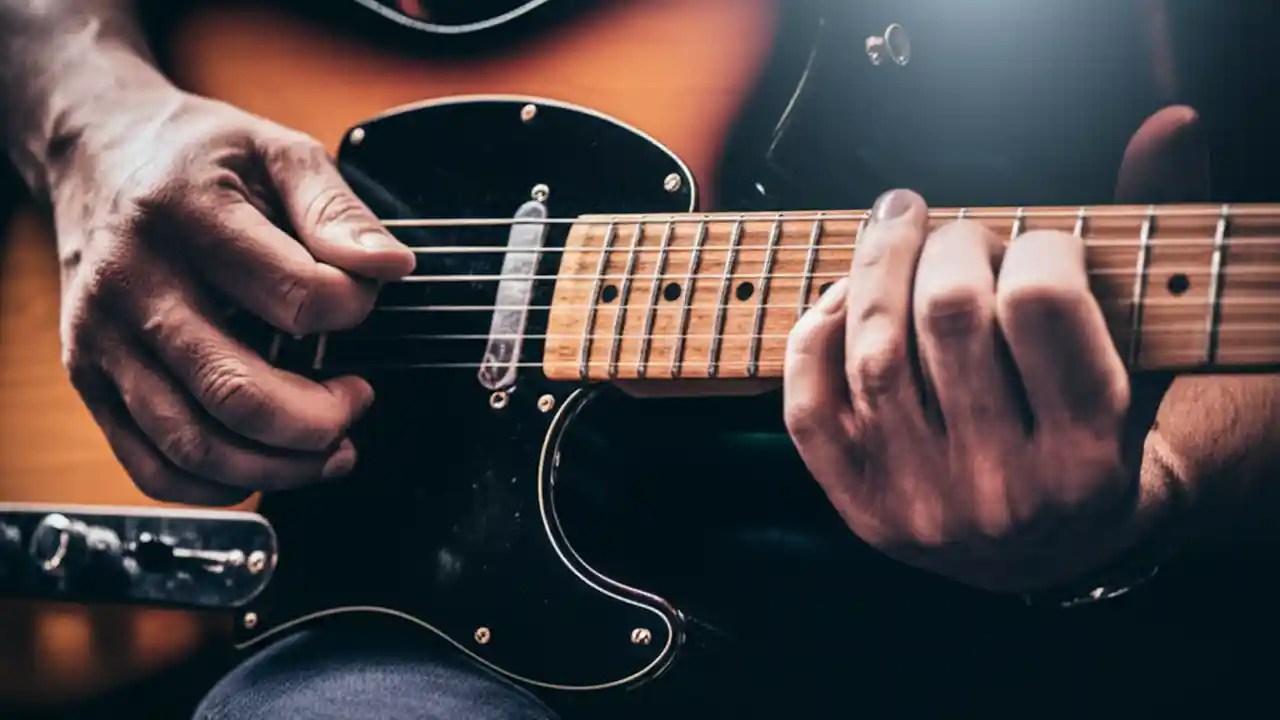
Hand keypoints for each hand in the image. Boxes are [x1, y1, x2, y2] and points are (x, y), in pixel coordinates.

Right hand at [51, 86, 415, 505]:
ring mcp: (104, 341)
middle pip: (238, 392)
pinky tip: (267, 464)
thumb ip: (336, 210)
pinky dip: (220, 486)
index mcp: (186, 216)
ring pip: (196, 445)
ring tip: (331, 444)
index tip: (364, 299)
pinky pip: (152, 467)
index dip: (354, 308)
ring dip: (282, 465)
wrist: (97, 157)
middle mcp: (133, 284)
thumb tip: (389, 265)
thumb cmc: (196, 159)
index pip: (296, 296)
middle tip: (359, 397)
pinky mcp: (91, 380)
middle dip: (322, 418)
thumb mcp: (276, 152)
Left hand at [783, 189, 1154, 592]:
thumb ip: (1150, 241)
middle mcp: (1003, 487)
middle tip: (958, 228)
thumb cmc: (1099, 435)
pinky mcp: (860, 506)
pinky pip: (809, 405)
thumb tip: (1169, 122)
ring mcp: (922, 501)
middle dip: (951, 241)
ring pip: (873, 351)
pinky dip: (812, 332)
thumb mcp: (1139, 357)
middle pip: (948, 313)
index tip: (1035, 242)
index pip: (1041, 302)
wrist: (1047, 556)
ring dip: (876, 265)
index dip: (1034, 241)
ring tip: (895, 229)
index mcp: (1089, 453)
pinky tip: (841, 296)